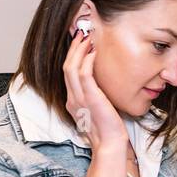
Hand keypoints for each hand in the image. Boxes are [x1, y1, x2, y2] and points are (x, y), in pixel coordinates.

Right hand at [62, 25, 127, 154]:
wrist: (110, 144)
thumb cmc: (108, 128)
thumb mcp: (98, 109)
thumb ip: (95, 96)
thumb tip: (102, 82)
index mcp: (73, 101)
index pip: (68, 73)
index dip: (72, 55)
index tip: (80, 42)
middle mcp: (72, 99)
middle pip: (66, 67)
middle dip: (73, 48)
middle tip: (82, 33)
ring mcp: (79, 99)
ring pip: (71, 68)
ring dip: (79, 50)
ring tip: (87, 38)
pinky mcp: (90, 99)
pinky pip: (84, 75)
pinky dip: (87, 61)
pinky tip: (94, 52)